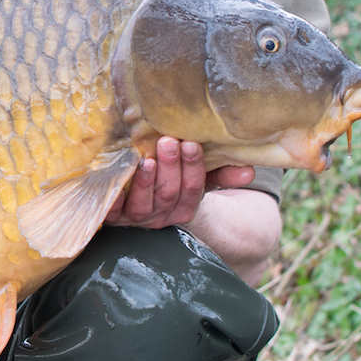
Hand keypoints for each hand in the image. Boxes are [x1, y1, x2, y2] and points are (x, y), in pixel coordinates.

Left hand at [104, 137, 255, 228]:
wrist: (134, 205)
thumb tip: (248, 171)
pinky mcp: (112, 217)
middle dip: (170, 167)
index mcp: (183, 207)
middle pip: (169, 193)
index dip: (193, 167)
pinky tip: (114, 177)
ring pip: (143, 204)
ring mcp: (135, 218)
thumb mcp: (197, 177)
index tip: (190, 143)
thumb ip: (221, 173)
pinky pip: (113, 211)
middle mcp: (161, 216)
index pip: (193, 189)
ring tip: (147, 160)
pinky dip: (114, 197)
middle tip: (168, 141)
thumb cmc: (169, 181)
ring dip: (146, 182)